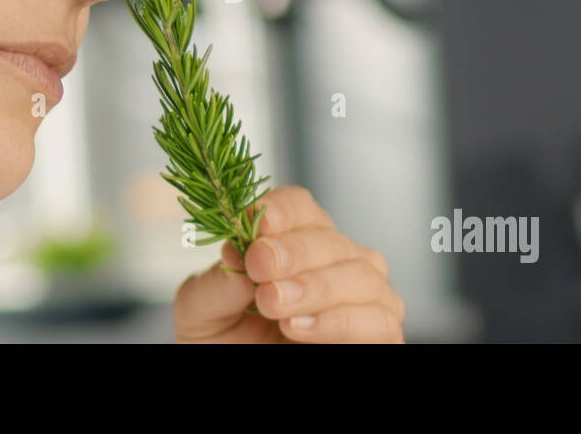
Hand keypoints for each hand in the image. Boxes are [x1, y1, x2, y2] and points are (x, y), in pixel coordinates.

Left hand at [173, 185, 405, 342]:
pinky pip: (379, 321)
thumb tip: (237, 248)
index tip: (257, 223)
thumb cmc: (221, 340)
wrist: (231, 373)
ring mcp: (364, 296)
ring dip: (316, 288)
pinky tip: (300, 328)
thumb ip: (217, 281)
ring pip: (362, 275)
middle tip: (260, 270)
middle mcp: (335, 260)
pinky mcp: (380, 334)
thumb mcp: (200, 310)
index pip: (299, 206)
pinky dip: (339, 321)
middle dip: (294, 252)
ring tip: (275, 305)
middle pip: (330, 238)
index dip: (282, 210)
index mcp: (291, 239)